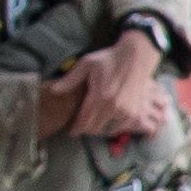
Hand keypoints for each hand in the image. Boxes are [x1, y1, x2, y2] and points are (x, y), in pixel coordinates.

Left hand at [42, 32, 169, 144]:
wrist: (136, 57)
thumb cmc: (109, 59)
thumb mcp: (86, 64)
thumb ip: (70, 79)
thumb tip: (53, 91)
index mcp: (98, 96)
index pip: (83, 121)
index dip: (76, 129)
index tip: (71, 133)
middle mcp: (112, 107)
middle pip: (94, 128)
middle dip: (86, 129)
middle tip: (81, 127)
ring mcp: (126, 112)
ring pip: (106, 130)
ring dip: (99, 129)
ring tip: (94, 124)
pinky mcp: (135, 113)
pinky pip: (120, 128)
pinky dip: (113, 128)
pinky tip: (109, 122)